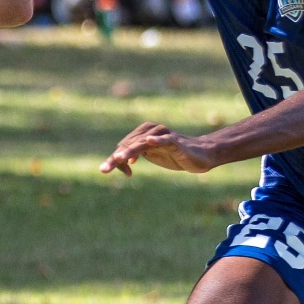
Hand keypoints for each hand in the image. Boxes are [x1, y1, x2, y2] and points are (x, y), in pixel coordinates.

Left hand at [101, 121, 224, 175]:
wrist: (200, 155)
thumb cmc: (174, 154)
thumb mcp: (152, 156)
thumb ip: (135, 156)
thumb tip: (118, 159)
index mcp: (143, 135)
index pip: (124, 146)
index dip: (115, 159)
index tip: (107, 171)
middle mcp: (151, 132)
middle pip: (129, 145)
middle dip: (116, 158)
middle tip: (104, 170)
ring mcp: (163, 136)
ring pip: (142, 143)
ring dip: (130, 150)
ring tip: (119, 158)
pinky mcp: (175, 141)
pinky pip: (165, 140)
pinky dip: (157, 140)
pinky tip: (148, 141)